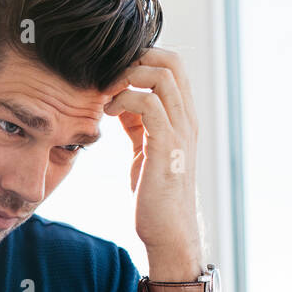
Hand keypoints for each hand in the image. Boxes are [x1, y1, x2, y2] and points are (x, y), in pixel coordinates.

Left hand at [105, 48, 202, 275]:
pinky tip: (108, 113)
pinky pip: (150, 105)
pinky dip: (125, 100)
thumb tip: (120, 104)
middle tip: (108, 77)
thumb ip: (137, 125)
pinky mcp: (167, 146)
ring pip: (162, 77)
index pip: (172, 66)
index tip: (113, 75)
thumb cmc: (155, 195)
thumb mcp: (144, 150)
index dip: (142, 60)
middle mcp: (186, 118)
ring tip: (106, 93)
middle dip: (136, 59)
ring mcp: (180, 131)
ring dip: (127, 77)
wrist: (168, 231)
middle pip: (171, 61)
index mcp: (182, 117)